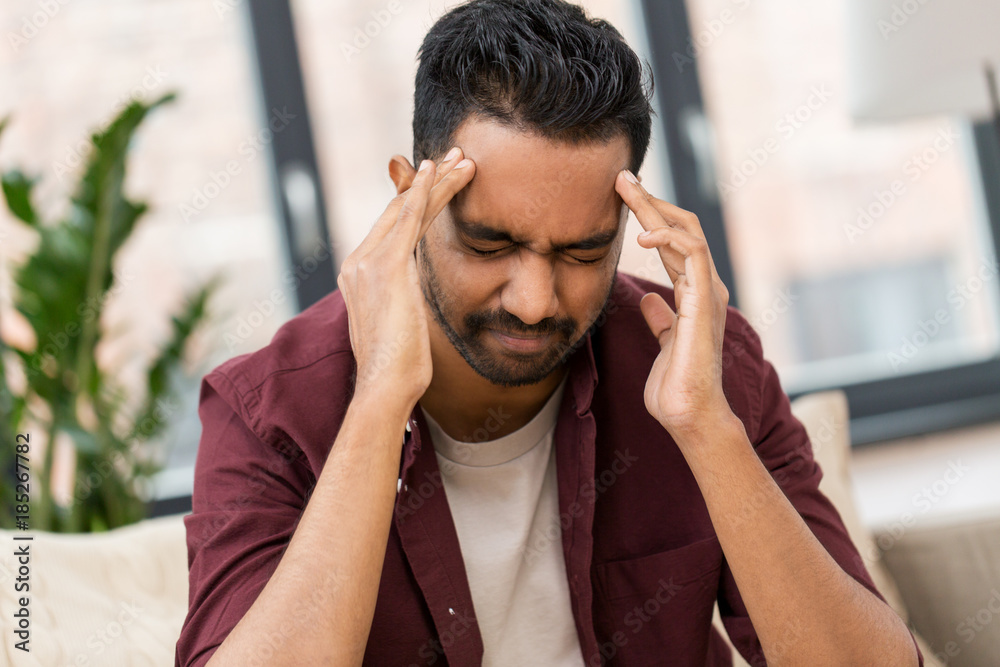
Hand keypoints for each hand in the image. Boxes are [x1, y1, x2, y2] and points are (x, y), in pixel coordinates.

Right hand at [337, 148, 475, 409]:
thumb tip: (413, 304)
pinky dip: (426, 191)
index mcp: (358, 276)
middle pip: (396, 212)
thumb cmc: (398, 368)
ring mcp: (367, 262)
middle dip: (429, 183)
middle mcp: (357, 263)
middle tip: (455, 158)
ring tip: (463, 159)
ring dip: (437, 181)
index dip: (415, 202)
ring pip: (407, 210)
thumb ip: (403, 304)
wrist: (385, 385)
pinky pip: (408, 218)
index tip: (439, 183)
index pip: (389, 228)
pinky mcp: (386, 266)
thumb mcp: (401, 327)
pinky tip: (440, 170)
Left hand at [614, 170, 734, 443]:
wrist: (687, 414)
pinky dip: (670, 239)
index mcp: (694, 294)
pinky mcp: (704, 303)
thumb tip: (652, 302)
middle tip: (622, 177)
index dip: (649, 217)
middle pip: (680, 229)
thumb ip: (661, 320)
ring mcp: (707, 293)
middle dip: (650, 201)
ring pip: (687, 233)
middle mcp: (704, 287)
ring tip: (628, 188)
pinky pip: (693, 257)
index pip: (673, 243)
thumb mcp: (662, 344)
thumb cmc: (674, 386)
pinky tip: (643, 234)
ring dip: (656, 208)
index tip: (622, 197)